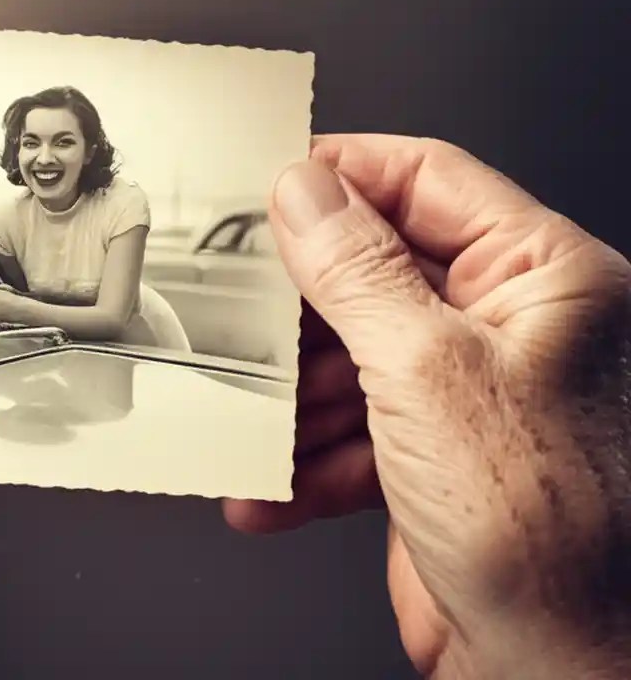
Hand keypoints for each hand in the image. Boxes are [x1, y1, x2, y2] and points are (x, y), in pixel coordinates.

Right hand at [223, 135, 630, 676]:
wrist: (561, 667)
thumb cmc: (549, 530)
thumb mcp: (428, 372)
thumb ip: (358, 272)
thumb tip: (308, 192)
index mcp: (546, 280)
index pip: (430, 181)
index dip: (342, 173)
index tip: (269, 179)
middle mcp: (515, 331)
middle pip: (378, 275)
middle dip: (304, 308)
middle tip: (241, 310)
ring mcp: (473, 400)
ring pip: (354, 360)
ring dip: (295, 400)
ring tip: (255, 423)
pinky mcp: (438, 463)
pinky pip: (354, 437)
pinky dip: (306, 462)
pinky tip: (271, 491)